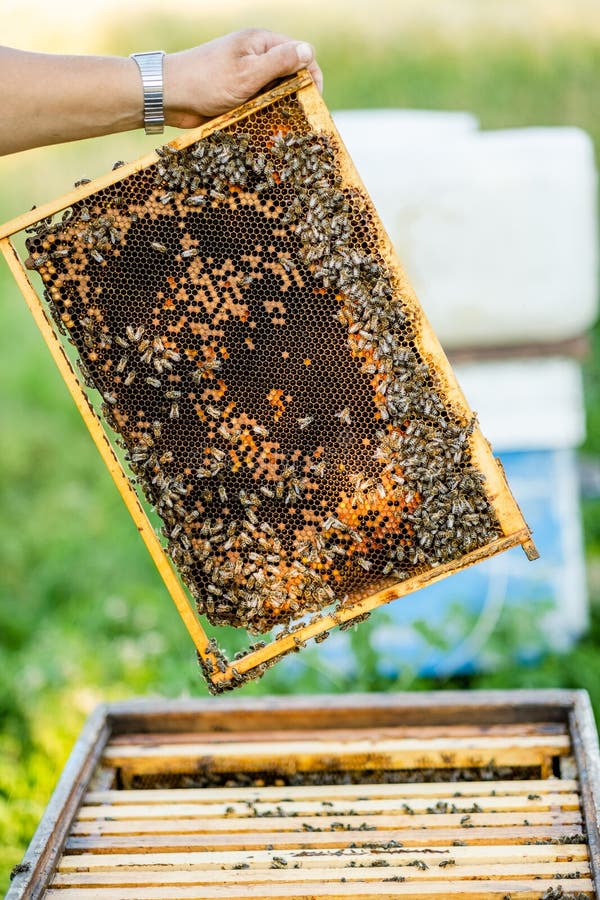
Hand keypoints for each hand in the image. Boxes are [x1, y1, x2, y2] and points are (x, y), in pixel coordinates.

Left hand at [164, 29, 322, 128]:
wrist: (169, 96)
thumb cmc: (206, 81)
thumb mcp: (247, 73)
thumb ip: (279, 63)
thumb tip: (308, 51)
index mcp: (261, 43)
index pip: (300, 53)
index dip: (311, 75)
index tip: (313, 100)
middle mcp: (256, 57)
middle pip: (290, 74)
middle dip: (297, 95)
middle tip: (300, 119)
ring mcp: (247, 77)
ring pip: (276, 92)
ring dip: (281, 108)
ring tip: (285, 127)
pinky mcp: (239, 96)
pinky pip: (261, 105)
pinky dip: (266, 115)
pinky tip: (269, 128)